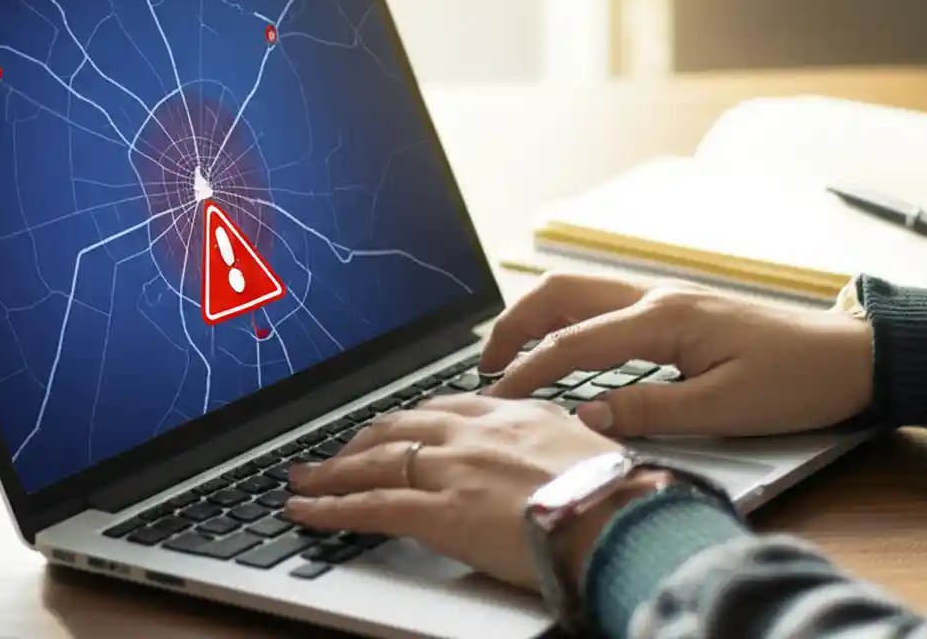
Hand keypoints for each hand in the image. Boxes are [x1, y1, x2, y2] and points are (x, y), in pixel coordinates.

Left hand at [287, 396, 632, 588]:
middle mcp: (472, 434)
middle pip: (398, 428)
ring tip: (303, 477)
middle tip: (334, 451)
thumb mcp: (586, 446)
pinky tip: (306, 510)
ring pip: (375, 462)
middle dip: (360, 440)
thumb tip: (558, 447)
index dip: (409, 420)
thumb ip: (555, 441)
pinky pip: (370, 507)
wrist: (622, 516)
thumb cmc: (617, 490)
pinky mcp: (439, 513)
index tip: (392, 427)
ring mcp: (452, 470)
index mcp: (510, 415)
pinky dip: (330, 508)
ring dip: (332, 471)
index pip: (443, 409)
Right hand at [479, 273, 872, 437]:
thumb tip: (585, 415)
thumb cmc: (797, 382)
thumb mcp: (724, 411)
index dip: (527, 370)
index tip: (495, 397)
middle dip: (514, 324)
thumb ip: (648, 409)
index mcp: (665, 319)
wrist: (853, 356)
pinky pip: (603, 304)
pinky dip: (567, 321)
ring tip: (511, 356)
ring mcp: (666, 296)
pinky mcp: (676, 308)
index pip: (574, 342)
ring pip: (580, 291)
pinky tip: (563, 348)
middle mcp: (657, 296)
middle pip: (562, 293)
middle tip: (485, 367)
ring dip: (537, 318)